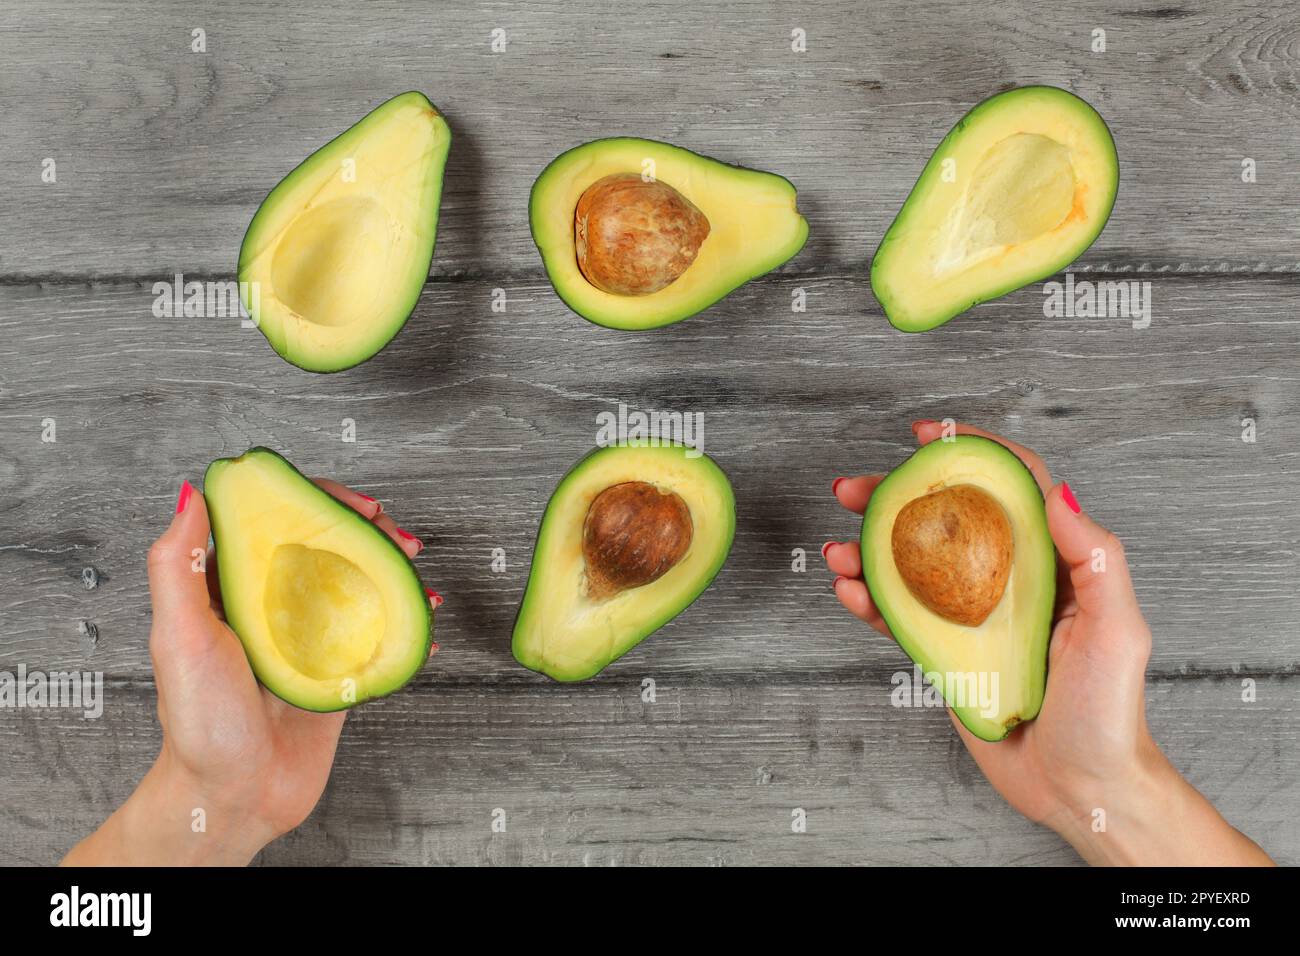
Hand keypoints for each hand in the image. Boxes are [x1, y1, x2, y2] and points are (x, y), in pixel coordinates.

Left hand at [62, 478, 439, 865]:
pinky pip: (377, 629)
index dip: (313, 499)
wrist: (236, 799)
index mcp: (227, 586)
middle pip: (323, 542)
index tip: (349, 503)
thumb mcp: (178, 638)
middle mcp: (269, 602)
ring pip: (356, 578)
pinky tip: (422, 618)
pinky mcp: (338, 666)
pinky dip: (405, 617)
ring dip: (391, 565)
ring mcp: (308, 633)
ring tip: (414, 569)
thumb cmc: (199, 726)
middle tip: (393, 534)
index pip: (271, 517)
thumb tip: (192, 495)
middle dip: (365, 528)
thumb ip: (176, 565)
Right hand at [824, 420, 1271, 865]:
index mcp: (1054, 563)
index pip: (1012, 487)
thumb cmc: (1108, 713)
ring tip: (838, 547)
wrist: (1080, 788)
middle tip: (854, 489)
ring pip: (912, 565)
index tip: (927, 436)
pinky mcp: (948, 652)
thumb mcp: (1116, 629)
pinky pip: (901, 617)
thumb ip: (1094, 558)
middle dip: (896, 497)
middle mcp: (1010, 580)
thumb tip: (1058, 494)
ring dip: (870, 549)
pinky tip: (848, 590)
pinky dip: (870, 601)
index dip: (970, 451)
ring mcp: (974, 615)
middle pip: (947, 519)